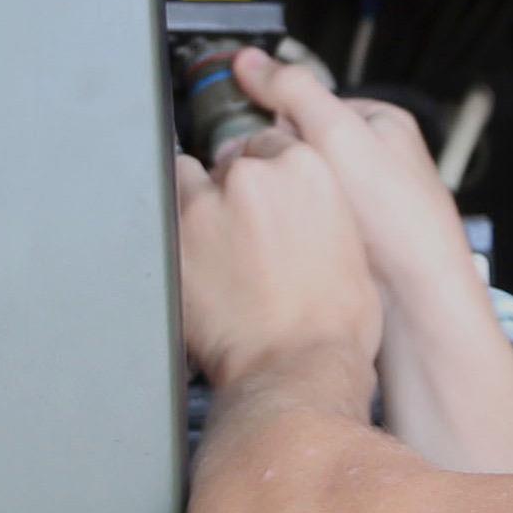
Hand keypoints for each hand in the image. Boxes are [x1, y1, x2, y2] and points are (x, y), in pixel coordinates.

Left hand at [171, 128, 382, 423]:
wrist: (298, 369)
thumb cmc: (334, 325)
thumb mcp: (350, 245)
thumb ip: (318, 206)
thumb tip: (300, 206)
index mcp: (305, 169)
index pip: (271, 143)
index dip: (268, 173)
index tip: (266, 197)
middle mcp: (253, 176)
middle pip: (231, 161)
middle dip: (235, 189)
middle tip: (245, 230)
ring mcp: (206, 204)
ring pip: (188, 179)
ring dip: (199, 203)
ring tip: (214, 242)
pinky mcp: (173, 239)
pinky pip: (163, 217)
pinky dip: (175, 233)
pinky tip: (195, 260)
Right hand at [226, 48, 512, 476]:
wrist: (417, 303)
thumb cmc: (396, 220)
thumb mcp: (337, 134)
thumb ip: (291, 91)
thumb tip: (250, 60)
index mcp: (381, 124)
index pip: (309, 104)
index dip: (273, 120)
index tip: (246, 135)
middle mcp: (379, 163)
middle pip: (302, 149)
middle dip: (278, 167)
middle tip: (259, 184)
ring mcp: (368, 206)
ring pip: (301, 193)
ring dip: (283, 204)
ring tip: (272, 219)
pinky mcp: (355, 243)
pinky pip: (308, 228)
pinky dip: (293, 234)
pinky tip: (287, 245)